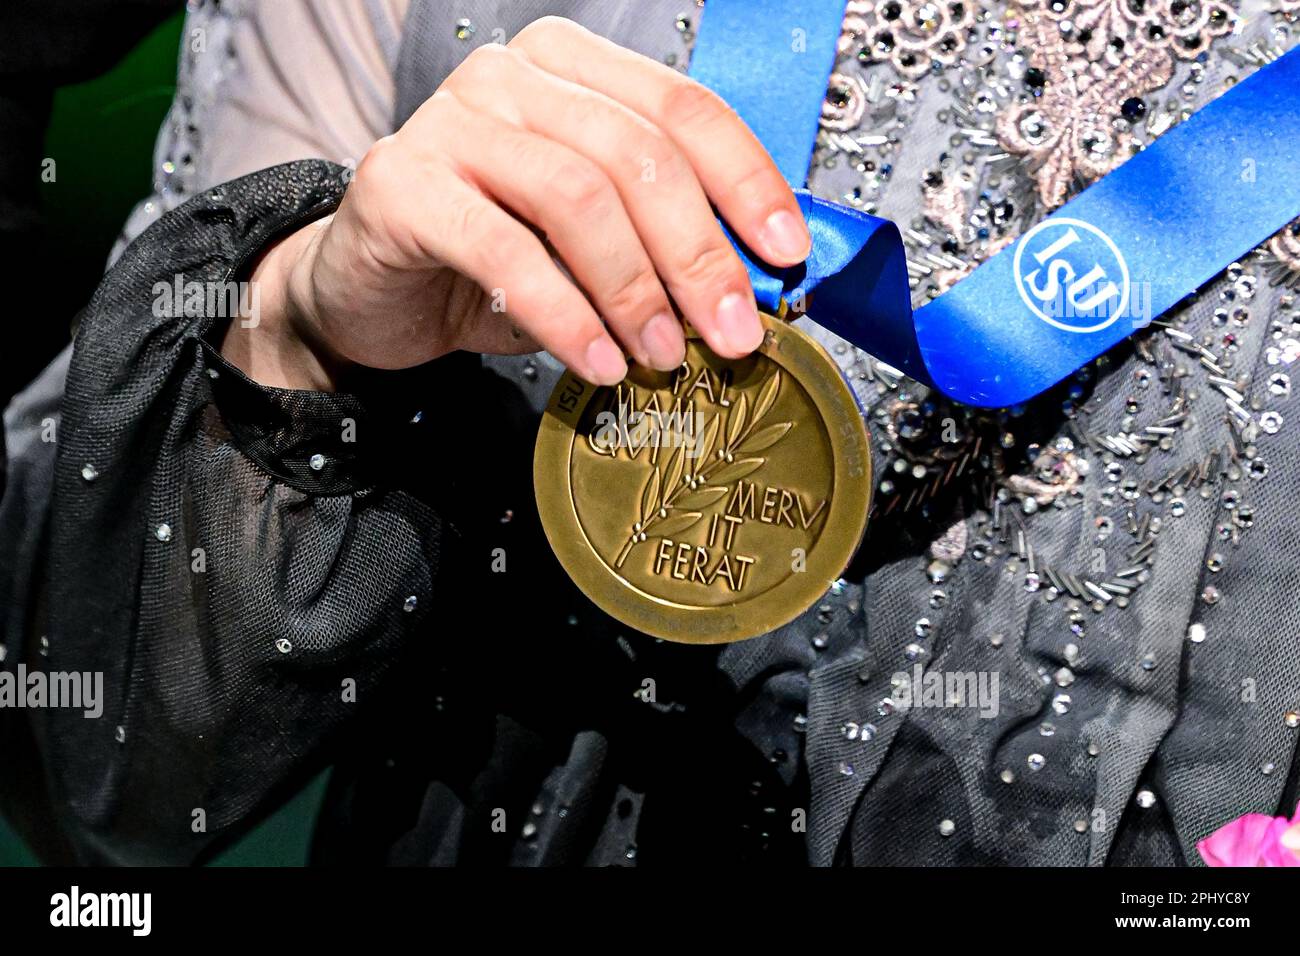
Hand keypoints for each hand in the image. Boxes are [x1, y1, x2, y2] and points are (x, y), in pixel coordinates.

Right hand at [228, 16, 810, 390]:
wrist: (370, 288)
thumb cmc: (485, 260)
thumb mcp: (587, 244)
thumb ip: (655, 241)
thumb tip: (747, 285)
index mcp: (571, 70)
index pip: (683, 109)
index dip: (745, 183)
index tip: (783, 253)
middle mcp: (511, 79)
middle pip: (638, 154)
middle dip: (698, 254)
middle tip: (731, 330)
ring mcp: (451, 123)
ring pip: (577, 195)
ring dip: (634, 289)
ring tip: (661, 354)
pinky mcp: (402, 185)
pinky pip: (504, 251)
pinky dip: (564, 315)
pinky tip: (597, 361)